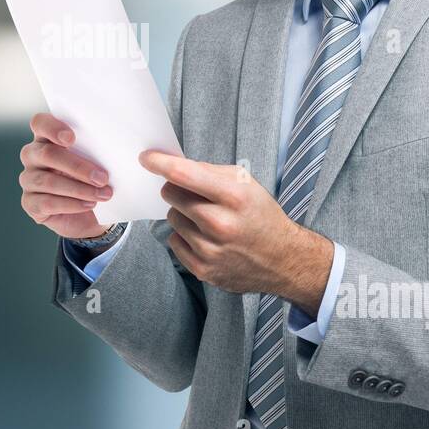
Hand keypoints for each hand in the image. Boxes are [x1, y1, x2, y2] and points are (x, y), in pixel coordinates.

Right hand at [19, 113, 113, 239]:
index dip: (52, 128)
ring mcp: (28, 179)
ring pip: (48, 181)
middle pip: (47, 154)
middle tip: (102, 177)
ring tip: (103, 194)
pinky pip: (47, 203)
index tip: (71, 138)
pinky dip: (72, 204)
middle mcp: (33, 155)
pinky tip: (89, 204)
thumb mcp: (99, 161)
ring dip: (79, 189)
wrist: (89, 213)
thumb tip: (127, 153)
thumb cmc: (92, 178)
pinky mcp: (30, 202)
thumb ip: (101, 151)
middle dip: (77, 166)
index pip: (40, 123)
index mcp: (47, 138)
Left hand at [139, 150, 332, 306]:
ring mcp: (210, 250)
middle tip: (192, 193)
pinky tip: (206, 238)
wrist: (282, 260)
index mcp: (234, 197)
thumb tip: (175, 165)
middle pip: (171, 195)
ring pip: (172, 219)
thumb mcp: (246, 184)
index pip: (185, 175)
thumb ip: (210, 172)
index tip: (146, 158)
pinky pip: (174, 242)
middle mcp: (221, 224)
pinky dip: (185, 237)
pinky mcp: (203, 270)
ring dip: (183, 215)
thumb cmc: (261, 216)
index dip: (160, 163)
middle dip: (176, 189)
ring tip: (207, 220)